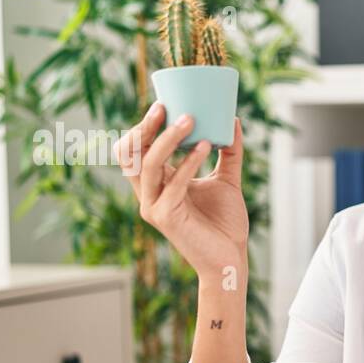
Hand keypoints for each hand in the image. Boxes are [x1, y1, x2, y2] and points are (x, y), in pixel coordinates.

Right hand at [115, 103, 249, 279]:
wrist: (231, 258)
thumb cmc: (225, 223)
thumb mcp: (227, 180)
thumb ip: (229, 152)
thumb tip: (233, 119)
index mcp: (158, 182)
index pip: (135, 148)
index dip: (143, 126)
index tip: (164, 104)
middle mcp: (149, 193)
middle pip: (129, 153)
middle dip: (144, 127)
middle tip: (167, 107)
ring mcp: (153, 206)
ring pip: (146, 164)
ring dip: (167, 139)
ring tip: (190, 120)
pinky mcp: (165, 218)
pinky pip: (173, 183)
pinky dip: (188, 162)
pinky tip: (206, 146)